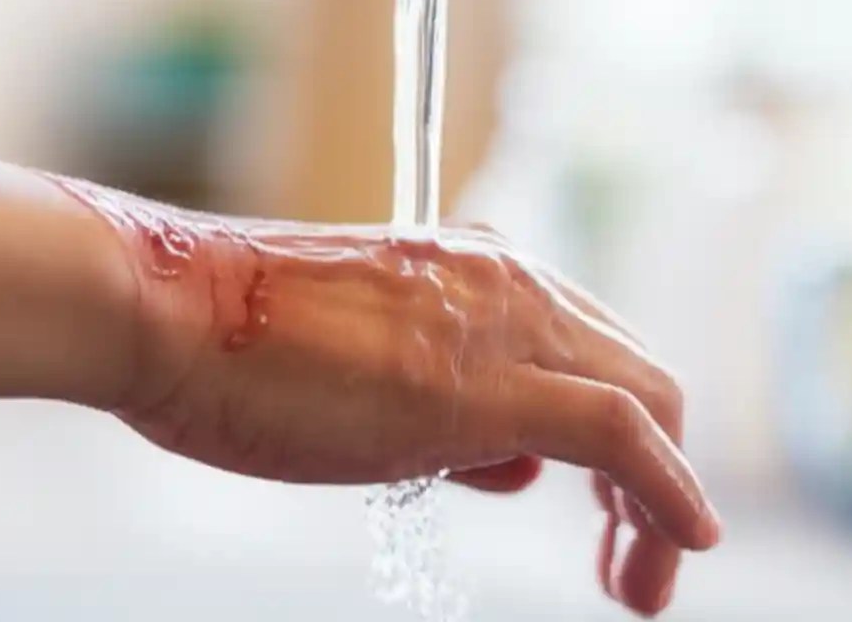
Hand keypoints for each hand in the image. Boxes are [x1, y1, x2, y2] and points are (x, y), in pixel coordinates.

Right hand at [61, 180, 719, 616]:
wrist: (167, 309)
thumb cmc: (237, 344)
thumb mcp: (366, 376)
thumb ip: (450, 411)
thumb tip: (512, 462)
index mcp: (478, 274)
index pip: (589, 350)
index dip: (619, 436)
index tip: (607, 508)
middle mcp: (508, 284)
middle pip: (634, 375)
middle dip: (654, 471)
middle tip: (635, 558)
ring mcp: (501, 325)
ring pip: (644, 399)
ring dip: (659, 494)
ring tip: (638, 576)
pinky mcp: (486, 385)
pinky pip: (620, 434)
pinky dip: (668, 488)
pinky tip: (684, 540)